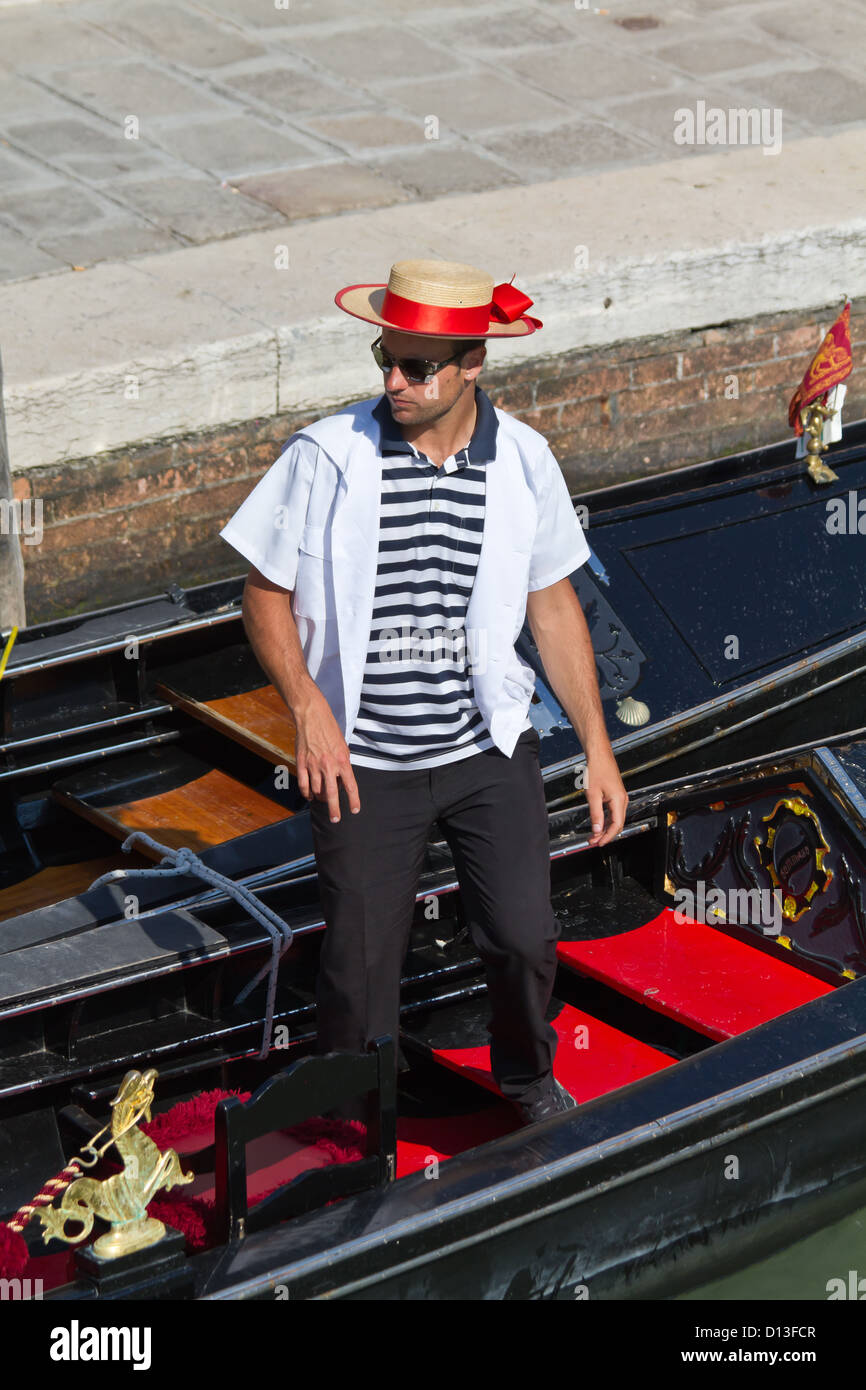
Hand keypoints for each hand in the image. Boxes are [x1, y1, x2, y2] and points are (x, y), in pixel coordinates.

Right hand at [294, 688, 359, 822]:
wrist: (313, 717)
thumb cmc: (330, 731)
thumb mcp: (343, 747)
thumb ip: (343, 765)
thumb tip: (342, 781)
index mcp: (343, 761)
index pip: (351, 786)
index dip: (354, 800)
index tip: (355, 810)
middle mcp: (329, 765)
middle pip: (332, 793)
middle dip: (334, 809)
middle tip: (335, 819)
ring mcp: (314, 765)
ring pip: (317, 790)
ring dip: (320, 798)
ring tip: (322, 799)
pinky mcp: (302, 763)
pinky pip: (303, 784)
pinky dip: (306, 793)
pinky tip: (309, 796)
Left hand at [584, 746, 627, 847]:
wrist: (600, 755)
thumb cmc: (597, 770)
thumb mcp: (593, 795)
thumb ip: (596, 814)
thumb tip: (597, 830)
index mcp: (619, 800)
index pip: (616, 825)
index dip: (608, 836)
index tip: (599, 843)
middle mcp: (623, 800)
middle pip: (617, 824)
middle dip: (605, 834)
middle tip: (593, 841)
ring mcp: (620, 797)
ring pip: (615, 819)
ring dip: (605, 828)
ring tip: (593, 835)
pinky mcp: (616, 795)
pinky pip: (613, 812)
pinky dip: (606, 820)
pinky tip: (598, 824)